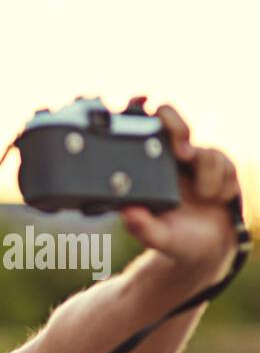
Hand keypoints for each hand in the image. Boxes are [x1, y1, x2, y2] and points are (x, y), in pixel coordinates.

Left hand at [119, 104, 241, 274]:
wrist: (206, 250)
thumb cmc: (175, 240)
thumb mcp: (157, 237)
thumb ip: (142, 226)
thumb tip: (127, 212)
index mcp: (149, 172)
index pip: (145, 135)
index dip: (143, 115)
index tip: (140, 102)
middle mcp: (172, 162)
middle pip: (176, 126)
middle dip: (178, 129)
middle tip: (182, 153)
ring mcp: (198, 163)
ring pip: (206, 151)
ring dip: (208, 176)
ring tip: (206, 198)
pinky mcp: (221, 169)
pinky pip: (226, 164)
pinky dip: (223, 183)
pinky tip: (217, 198)